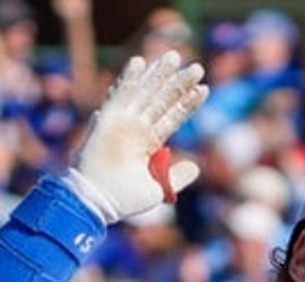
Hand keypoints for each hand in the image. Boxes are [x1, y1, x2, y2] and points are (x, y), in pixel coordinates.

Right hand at [70, 54, 206, 222]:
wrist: (99, 201)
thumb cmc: (124, 198)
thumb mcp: (158, 187)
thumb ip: (177, 177)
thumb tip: (196, 167)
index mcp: (149, 141)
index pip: (174, 116)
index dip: (188, 102)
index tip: (204, 88)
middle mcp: (137, 127)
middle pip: (162, 99)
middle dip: (178, 82)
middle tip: (196, 67)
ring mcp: (124, 122)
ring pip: (146, 92)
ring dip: (159, 74)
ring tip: (174, 56)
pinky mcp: (108, 119)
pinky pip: (120, 95)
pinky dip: (129, 79)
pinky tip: (140, 62)